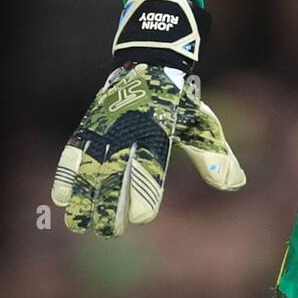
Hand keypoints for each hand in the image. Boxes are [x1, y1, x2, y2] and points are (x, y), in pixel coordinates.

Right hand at [51, 0, 243, 236]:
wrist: (149, 64)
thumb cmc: (179, 103)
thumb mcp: (200, 124)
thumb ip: (214, 156)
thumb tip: (235, 183)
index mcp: (158, 130)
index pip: (149, 166)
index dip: (144, 193)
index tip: (142, 218)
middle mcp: (128, 129)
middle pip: (114, 173)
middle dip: (110, 206)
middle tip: (112, 232)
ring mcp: (105, 127)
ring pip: (89, 167)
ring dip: (84, 198)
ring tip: (82, 226)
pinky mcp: (89, 126)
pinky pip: (73, 152)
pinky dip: (66, 175)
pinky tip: (62, 200)